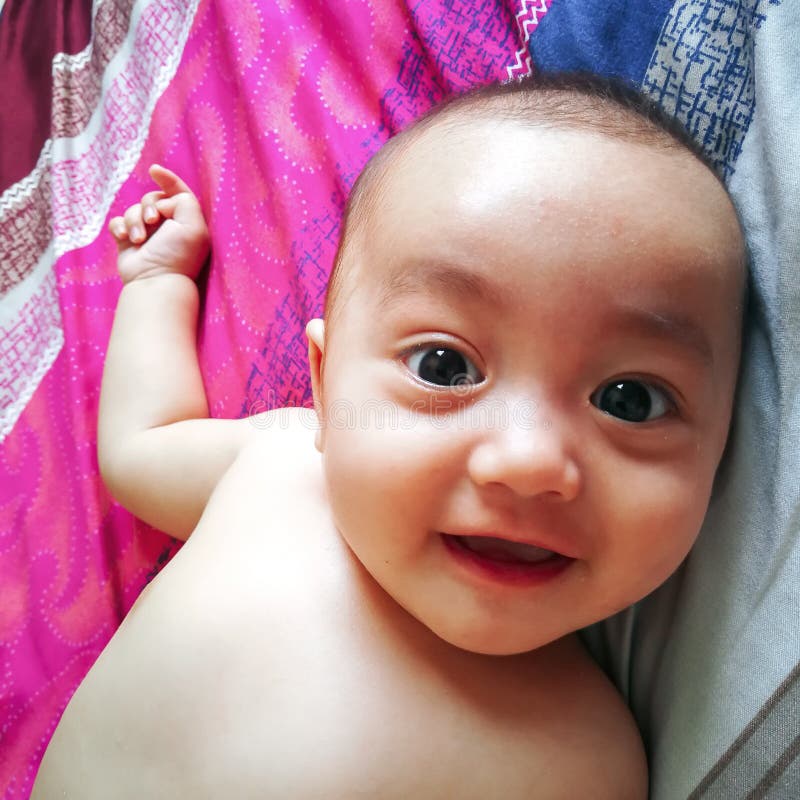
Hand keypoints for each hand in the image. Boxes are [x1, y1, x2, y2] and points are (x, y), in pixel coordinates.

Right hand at [109, 165, 209, 283]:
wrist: (154, 281)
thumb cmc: (177, 255)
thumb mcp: (193, 225)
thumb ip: (184, 200)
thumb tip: (163, 200)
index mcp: (186, 221)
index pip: (178, 192)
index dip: (167, 179)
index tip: (154, 170)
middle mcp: (167, 226)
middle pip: (152, 198)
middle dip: (149, 206)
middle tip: (152, 222)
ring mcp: (147, 233)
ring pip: (133, 208)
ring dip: (134, 220)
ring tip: (139, 239)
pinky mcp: (128, 240)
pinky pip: (117, 222)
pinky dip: (120, 227)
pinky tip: (125, 239)